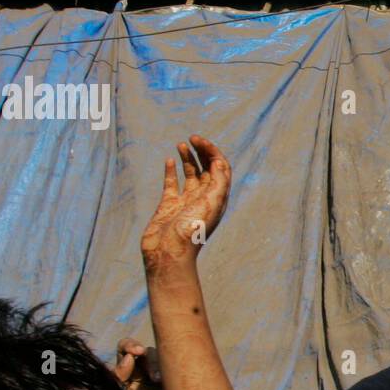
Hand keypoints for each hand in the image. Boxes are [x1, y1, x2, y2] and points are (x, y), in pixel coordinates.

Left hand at [114, 338, 173, 389]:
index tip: (134, 353)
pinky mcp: (175, 371)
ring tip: (157, 381)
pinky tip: (170, 378)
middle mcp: (142, 367)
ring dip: (155, 363)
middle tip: (141, 352)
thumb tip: (128, 358)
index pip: (124, 349)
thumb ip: (119, 378)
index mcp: (126, 372)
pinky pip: (173, 358)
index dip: (128, 346)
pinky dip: (171, 364)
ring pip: (157, 353)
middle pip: (140, 348)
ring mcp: (160, 368)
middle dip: (140, 349)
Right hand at [141, 135, 232, 274]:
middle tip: (192, 138)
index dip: (213, 152)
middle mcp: (203, 198)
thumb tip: (219, 161)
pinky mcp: (169, 205)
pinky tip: (168, 160)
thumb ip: (218, 182)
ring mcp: (185, 201)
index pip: (220, 168)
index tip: (200, 141)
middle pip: (206, 168)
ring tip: (181, 144)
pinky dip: (171, 171)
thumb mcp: (211, 204)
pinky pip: (171, 184)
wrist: (168, 251)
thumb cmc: (192, 230)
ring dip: (188, 158)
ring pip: (190, 174)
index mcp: (217, 197)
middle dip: (201, 151)